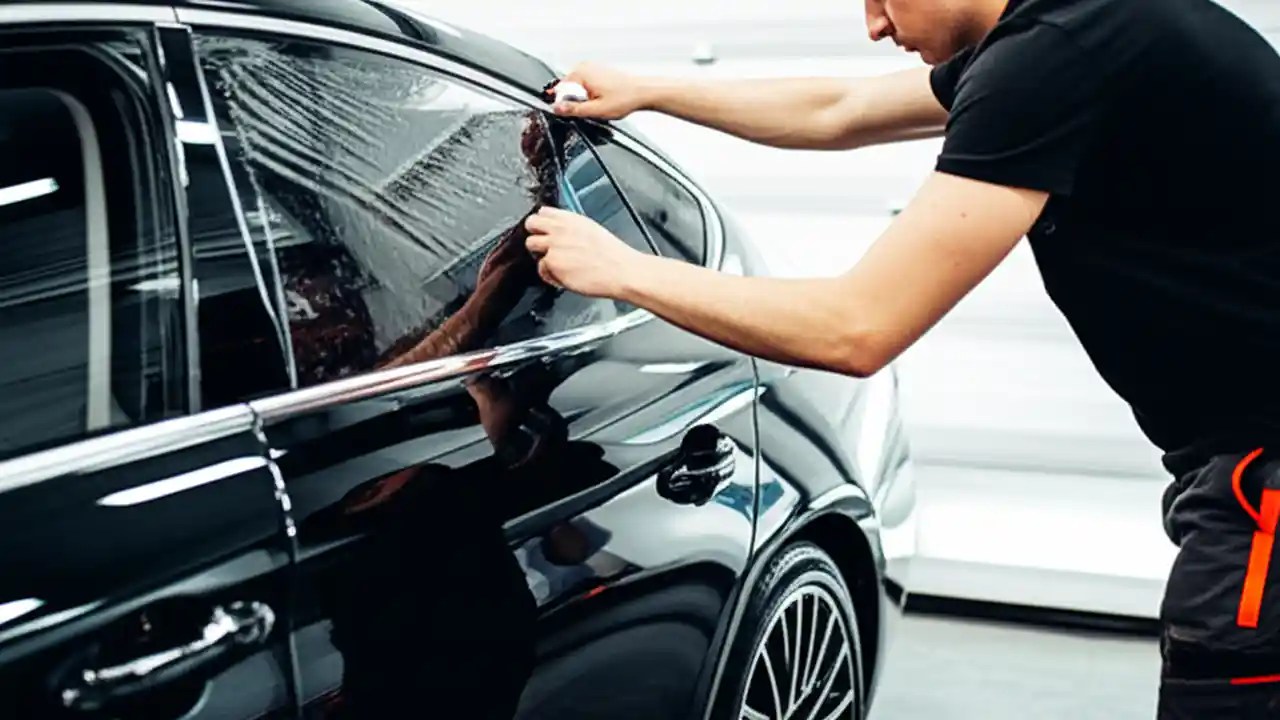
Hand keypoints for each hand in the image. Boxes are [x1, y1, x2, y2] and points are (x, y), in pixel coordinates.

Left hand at [524, 206, 647, 298]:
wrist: (621, 271)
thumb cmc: (613, 255)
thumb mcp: (592, 230)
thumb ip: (571, 229)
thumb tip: (560, 232)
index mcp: (571, 219)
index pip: (543, 212)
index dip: (543, 223)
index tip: (546, 230)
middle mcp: (559, 228)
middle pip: (530, 224)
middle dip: (535, 234)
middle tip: (544, 246)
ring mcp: (553, 245)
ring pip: (531, 245)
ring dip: (540, 253)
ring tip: (556, 262)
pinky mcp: (552, 263)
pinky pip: (541, 268)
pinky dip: (550, 274)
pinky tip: (564, 276)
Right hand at [546, 62, 653, 119]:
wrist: (642, 92)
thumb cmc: (624, 98)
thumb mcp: (595, 110)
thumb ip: (573, 109)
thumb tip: (556, 108)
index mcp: (580, 73)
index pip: (559, 90)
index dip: (565, 105)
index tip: (575, 112)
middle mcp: (584, 66)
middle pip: (567, 89)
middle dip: (575, 102)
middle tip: (591, 109)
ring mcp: (591, 68)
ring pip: (576, 88)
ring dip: (584, 99)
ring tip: (599, 104)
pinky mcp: (597, 72)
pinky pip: (585, 86)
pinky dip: (590, 95)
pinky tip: (602, 99)